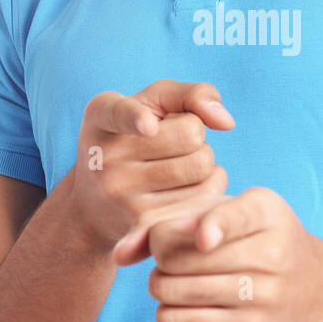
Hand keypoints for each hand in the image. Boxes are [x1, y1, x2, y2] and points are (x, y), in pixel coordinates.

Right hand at [68, 79, 234, 258]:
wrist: (96, 204)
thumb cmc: (134, 138)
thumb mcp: (150, 104)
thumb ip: (190, 95)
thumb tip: (227, 122)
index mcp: (101, 117)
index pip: (120, 113)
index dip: (137, 118)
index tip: (149, 126)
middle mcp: (104, 157)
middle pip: (191, 136)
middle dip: (197, 136)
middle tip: (176, 145)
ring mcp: (120, 196)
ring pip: (202, 169)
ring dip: (204, 164)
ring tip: (179, 167)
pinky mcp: (144, 226)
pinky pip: (203, 201)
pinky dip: (209, 191)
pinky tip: (188, 190)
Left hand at [143, 187, 322, 321]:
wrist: (318, 290)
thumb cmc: (257, 242)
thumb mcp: (232, 214)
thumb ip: (177, 220)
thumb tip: (120, 255)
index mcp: (266, 212)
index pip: (230, 216)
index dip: (208, 227)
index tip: (204, 241)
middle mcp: (272, 253)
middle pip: (179, 256)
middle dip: (161, 257)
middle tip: (170, 258)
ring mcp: (264, 296)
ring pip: (175, 290)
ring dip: (161, 285)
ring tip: (175, 281)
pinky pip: (179, 321)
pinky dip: (167, 311)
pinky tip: (182, 305)